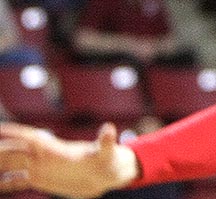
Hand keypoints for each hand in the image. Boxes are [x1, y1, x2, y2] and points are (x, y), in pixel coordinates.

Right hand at [0, 123, 138, 198]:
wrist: (110, 174)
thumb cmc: (110, 161)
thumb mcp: (108, 153)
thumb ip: (106, 142)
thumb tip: (109, 129)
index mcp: (58, 150)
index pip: (31, 139)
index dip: (15, 134)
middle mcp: (47, 156)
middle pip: (17, 151)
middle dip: (1, 150)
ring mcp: (45, 167)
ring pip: (15, 164)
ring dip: (1, 163)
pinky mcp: (45, 178)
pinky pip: (20, 180)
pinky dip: (7, 181)